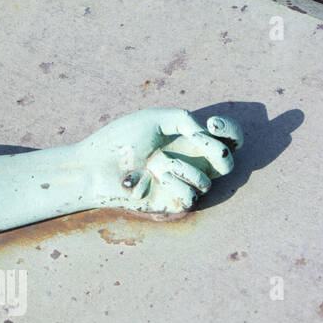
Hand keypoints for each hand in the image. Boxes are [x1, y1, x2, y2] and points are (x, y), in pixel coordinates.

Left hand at [78, 108, 241, 214]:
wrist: (93, 165)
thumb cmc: (119, 141)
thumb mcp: (152, 119)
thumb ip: (183, 118)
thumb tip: (205, 134)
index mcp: (187, 142)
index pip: (226, 139)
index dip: (230, 131)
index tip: (212, 123)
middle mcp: (188, 164)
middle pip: (228, 163)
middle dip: (219, 150)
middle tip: (201, 141)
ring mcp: (181, 185)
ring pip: (207, 181)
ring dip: (181, 166)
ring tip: (153, 163)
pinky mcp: (171, 203)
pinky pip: (191, 196)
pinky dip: (174, 184)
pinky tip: (153, 177)